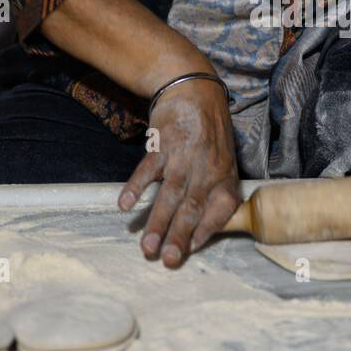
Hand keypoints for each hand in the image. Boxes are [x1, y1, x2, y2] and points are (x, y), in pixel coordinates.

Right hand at [118, 79, 239, 266]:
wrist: (194, 90)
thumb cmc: (210, 132)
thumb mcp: (224, 160)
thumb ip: (216, 191)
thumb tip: (202, 230)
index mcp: (225, 175)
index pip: (222, 208)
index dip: (208, 230)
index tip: (191, 250)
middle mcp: (207, 168)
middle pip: (192, 207)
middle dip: (179, 236)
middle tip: (166, 260)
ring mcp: (184, 155)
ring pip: (170, 194)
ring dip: (157, 222)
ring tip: (146, 247)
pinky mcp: (163, 143)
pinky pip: (148, 169)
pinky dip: (136, 187)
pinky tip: (125, 206)